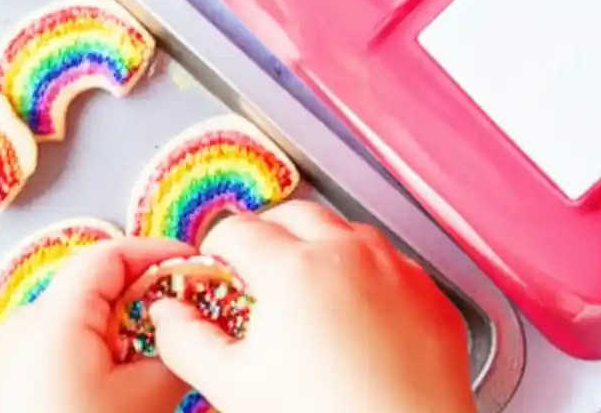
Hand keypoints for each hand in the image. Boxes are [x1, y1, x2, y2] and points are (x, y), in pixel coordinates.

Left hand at [0, 237, 193, 412]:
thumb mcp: (148, 401)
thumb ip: (174, 352)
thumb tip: (187, 329)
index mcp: (53, 320)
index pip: (110, 254)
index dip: (157, 253)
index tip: (194, 267)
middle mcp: (15, 328)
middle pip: (89, 290)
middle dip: (139, 301)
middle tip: (180, 326)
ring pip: (68, 325)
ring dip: (110, 335)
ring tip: (141, 373)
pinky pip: (42, 355)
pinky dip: (78, 360)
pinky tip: (100, 397)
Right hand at [149, 201, 476, 412]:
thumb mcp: (234, 386)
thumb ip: (188, 340)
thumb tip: (169, 315)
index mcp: (294, 268)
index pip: (236, 230)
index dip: (217, 251)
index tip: (216, 274)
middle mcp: (350, 254)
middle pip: (293, 214)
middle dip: (267, 237)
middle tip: (255, 278)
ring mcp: (398, 271)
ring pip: (347, 231)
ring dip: (319, 249)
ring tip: (307, 297)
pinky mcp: (432, 297)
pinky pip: (391, 264)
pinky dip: (366, 276)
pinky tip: (355, 317)